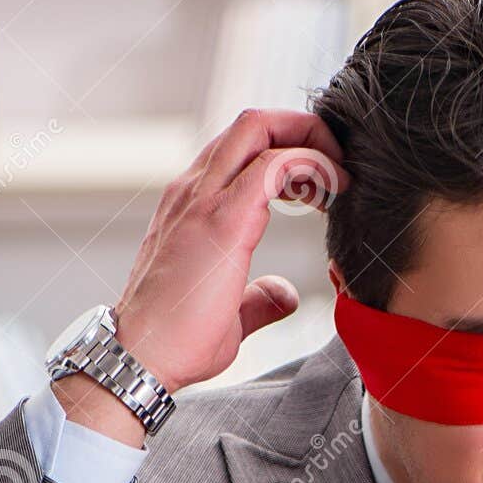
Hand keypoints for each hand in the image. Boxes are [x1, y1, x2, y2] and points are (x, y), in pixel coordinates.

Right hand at [56, 108, 349, 441]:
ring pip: (258, 129)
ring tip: (340, 176)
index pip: (241, 150)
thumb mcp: (230, 314)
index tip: (321, 186)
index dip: (288, 153)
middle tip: (338, 165)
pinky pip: (274, 166)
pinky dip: (311, 164)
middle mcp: (193, 191)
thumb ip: (258, 298)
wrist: (142, 358)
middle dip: (303, 129)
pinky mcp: (221, 220)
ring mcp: (203, 200)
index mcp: (193, 206)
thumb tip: (284, 294)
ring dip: (309, 140)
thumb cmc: (175, 341)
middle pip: (252, 124)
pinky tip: (336, 186)